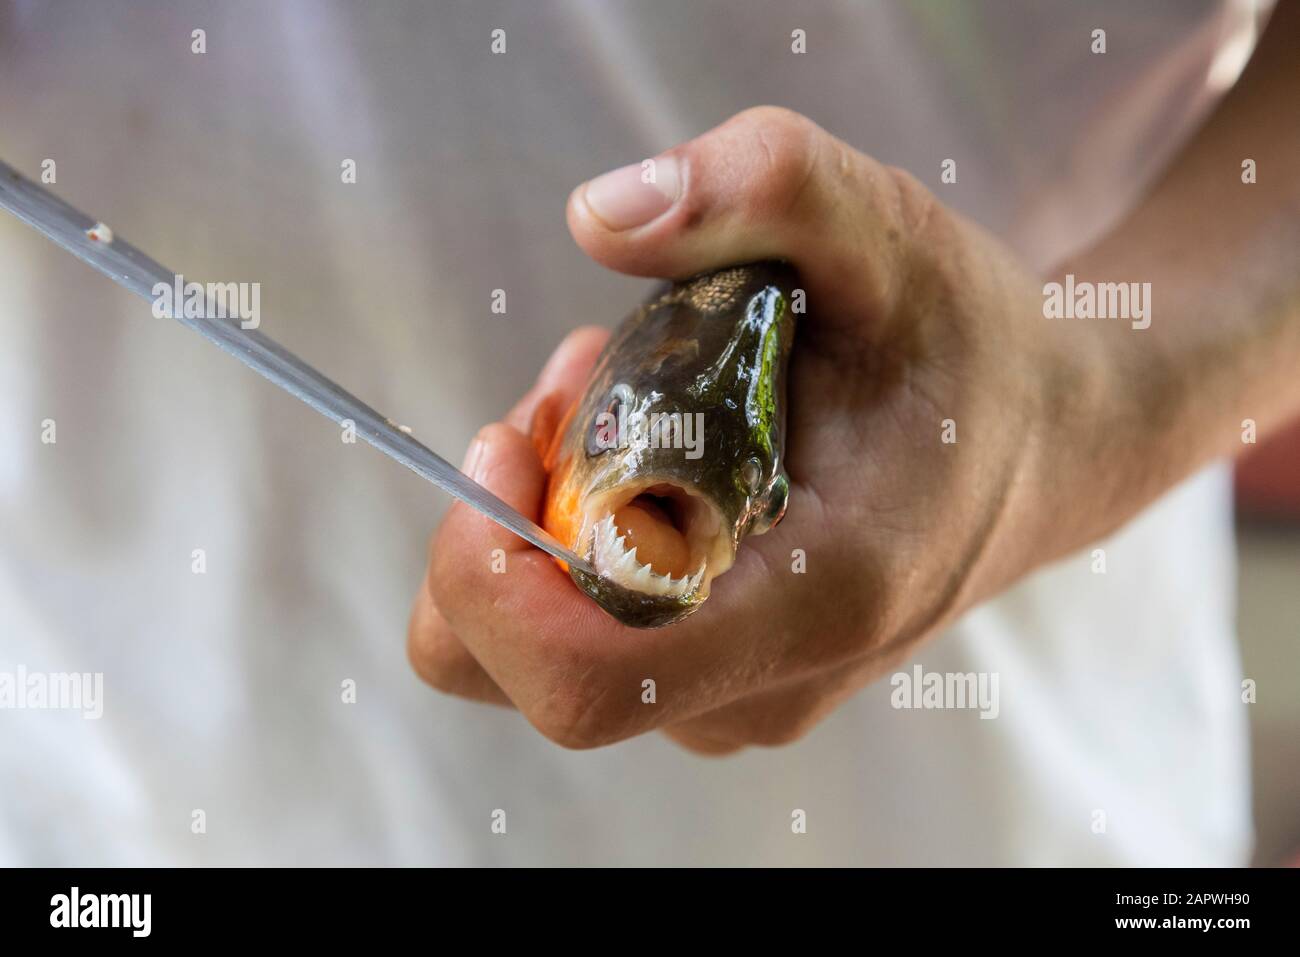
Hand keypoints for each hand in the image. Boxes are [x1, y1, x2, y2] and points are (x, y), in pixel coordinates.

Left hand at [406, 106, 1128, 752]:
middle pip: (520, 676)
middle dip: (501, 520)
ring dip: (534, 515)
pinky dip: (567, 542)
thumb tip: (597, 214)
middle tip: (572, 386)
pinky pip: (582, 639)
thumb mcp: (888, 235)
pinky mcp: (719, 682)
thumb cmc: (968, 351)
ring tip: (614, 393)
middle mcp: (764, 685)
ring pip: (537, 655)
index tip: (509, 436)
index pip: (586, 682)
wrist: (1040, 448)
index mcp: (812, 607)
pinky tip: (635, 447)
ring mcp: (739, 697)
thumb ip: (764, 186)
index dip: (491, 576)